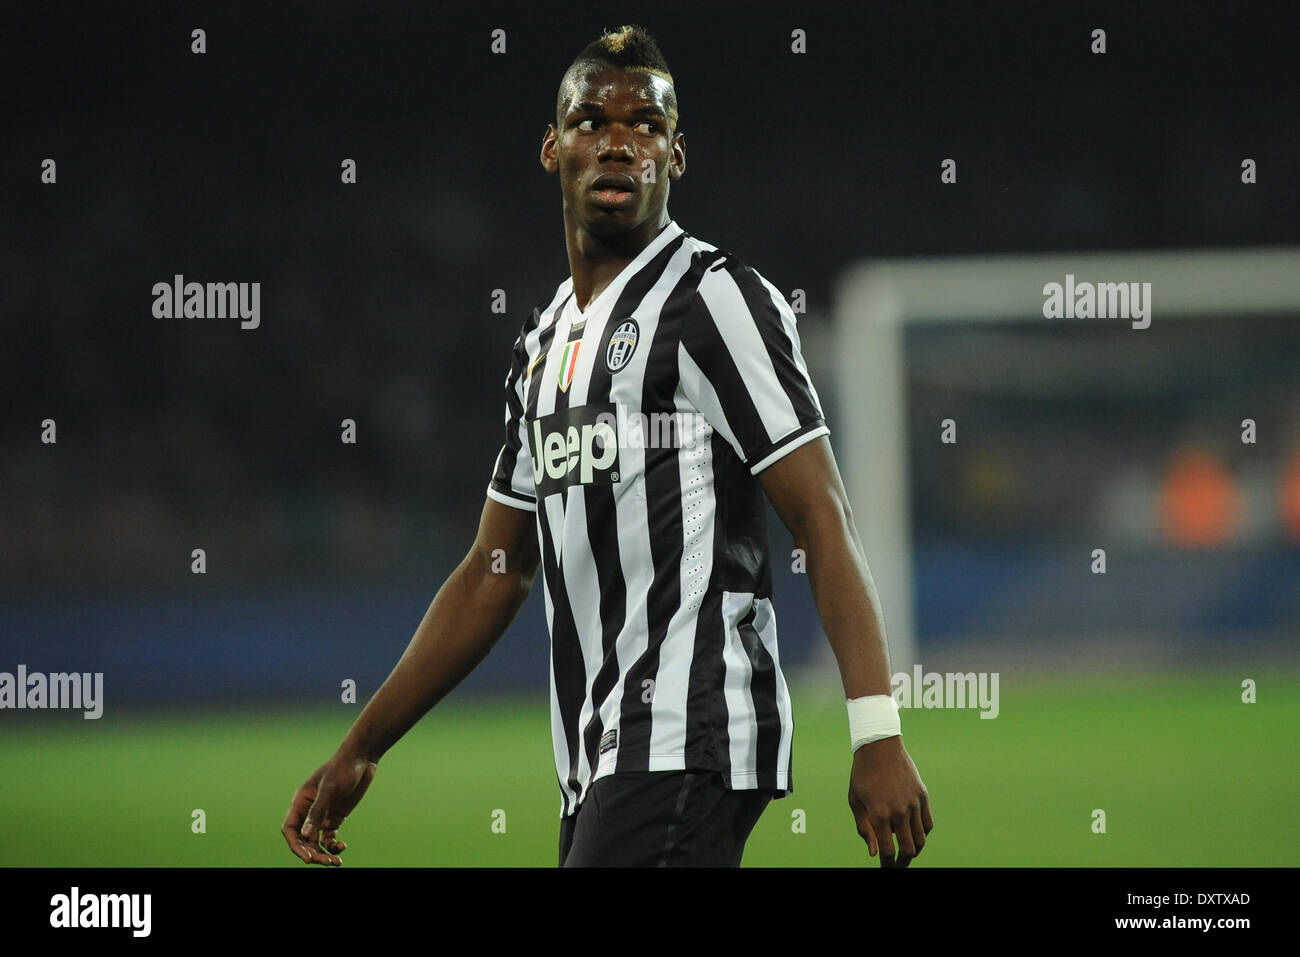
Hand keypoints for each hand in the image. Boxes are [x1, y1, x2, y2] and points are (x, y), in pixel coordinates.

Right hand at [281, 751, 377, 865]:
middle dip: (312, 853)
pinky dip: (333, 846)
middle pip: (303, 840)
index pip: (290, 829)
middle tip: (326, 862)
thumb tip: (305, 836)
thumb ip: (317, 811)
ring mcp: (321, 816)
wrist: (362, 759)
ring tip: (336, 862)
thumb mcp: (329, 789)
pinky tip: (342, 847)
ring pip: (315, 842)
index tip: (308, 857)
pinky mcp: (335, 818)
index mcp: (300, 802)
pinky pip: (329, 838)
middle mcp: (308, 811)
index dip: (296, 845)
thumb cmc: (343, 769)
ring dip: (323, 853)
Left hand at [848, 735, 932, 866]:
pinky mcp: (922, 796)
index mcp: (878, 814)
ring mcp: (913, 803)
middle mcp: (898, 811)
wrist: (879, 747)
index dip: (887, 865)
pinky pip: (928, 824)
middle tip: (897, 866)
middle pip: (907, 850)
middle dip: (902, 863)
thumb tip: (874, 853)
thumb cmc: (862, 774)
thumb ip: (864, 829)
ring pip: (921, 840)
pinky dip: (923, 835)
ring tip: (907, 854)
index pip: (887, 851)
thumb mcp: (855, 801)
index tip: (886, 869)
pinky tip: (915, 836)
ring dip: (914, 851)